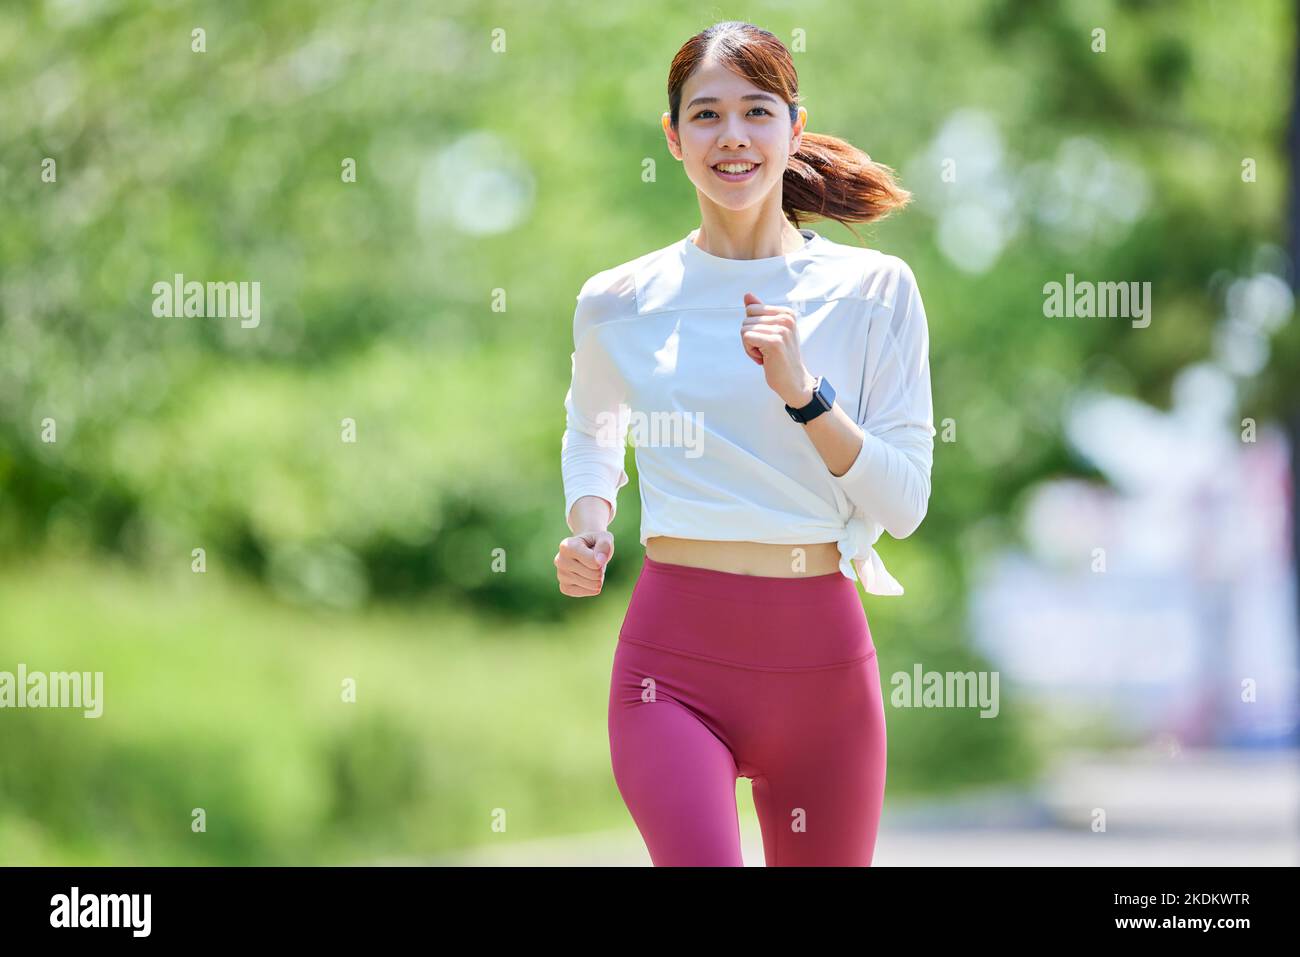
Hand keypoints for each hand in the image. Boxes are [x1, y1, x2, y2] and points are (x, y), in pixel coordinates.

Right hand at [555, 530, 614, 596]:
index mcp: (567, 546)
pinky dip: (592, 587)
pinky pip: (586, 592)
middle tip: (595, 561)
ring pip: (592, 584)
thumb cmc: (596, 542)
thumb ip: (605, 546)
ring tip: (591, 568)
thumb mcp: (604, 538)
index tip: (597, 552)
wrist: (586, 548)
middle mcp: (560, 561)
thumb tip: (600, 562)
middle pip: (594, 574)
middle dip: (601, 569)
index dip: (602, 559)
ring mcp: (560, 575)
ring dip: (598, 578)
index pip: (594, 562)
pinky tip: (588, 578)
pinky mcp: (564, 587)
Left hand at [740, 292, 816, 407]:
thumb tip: (747, 295)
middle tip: (765, 349)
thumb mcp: (772, 331)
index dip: (753, 326)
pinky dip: (750, 351)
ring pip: (745, 329)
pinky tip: (763, 359)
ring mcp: (781, 330)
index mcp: (786, 313)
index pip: (751, 309)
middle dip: (750, 337)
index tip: (766, 339)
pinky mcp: (774, 342)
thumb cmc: (781, 357)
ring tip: (766, 354)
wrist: (794, 381)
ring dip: (750, 346)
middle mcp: (786, 318)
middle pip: (747, 319)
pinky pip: (746, 338)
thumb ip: (760, 312)